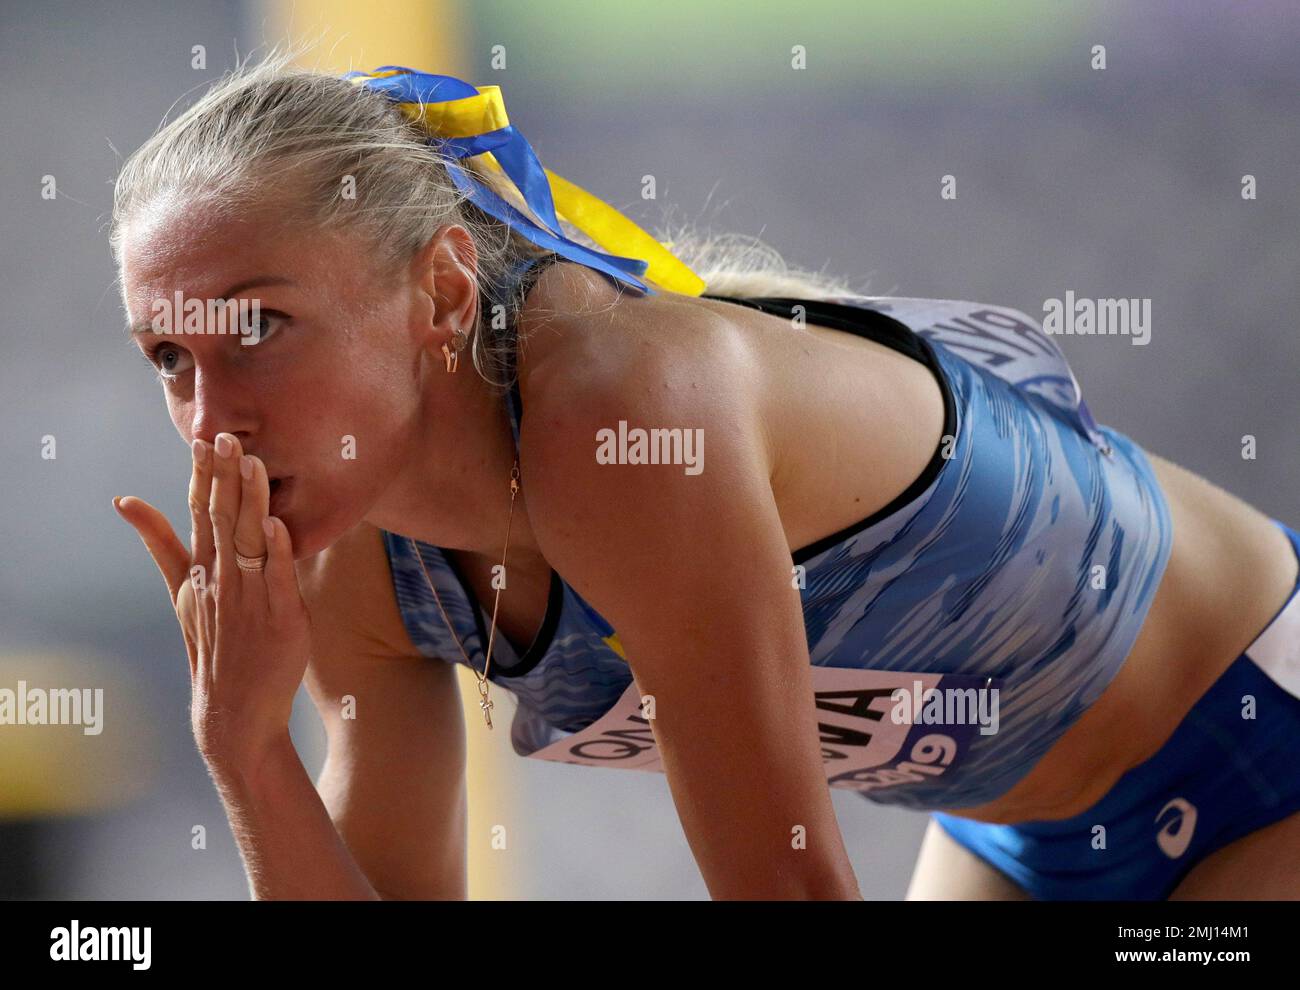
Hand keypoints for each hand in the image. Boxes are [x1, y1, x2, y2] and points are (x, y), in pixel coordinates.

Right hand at [114, 432, 312, 772]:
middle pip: (221, 519)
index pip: (198, 512)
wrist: (233, 709)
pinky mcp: (280, 618)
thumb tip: (126, 500)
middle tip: (226, 437)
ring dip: (251, 501)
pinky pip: (277, 579)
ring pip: (249, 541)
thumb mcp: (180, 592)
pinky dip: (276, 551)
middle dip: (224, 477)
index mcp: (199, 570)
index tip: (204, 438)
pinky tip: (277, 523)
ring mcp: (249, 598)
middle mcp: (221, 579)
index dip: (202, 475)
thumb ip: (161, 544)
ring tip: (254, 464)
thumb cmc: (213, 644)